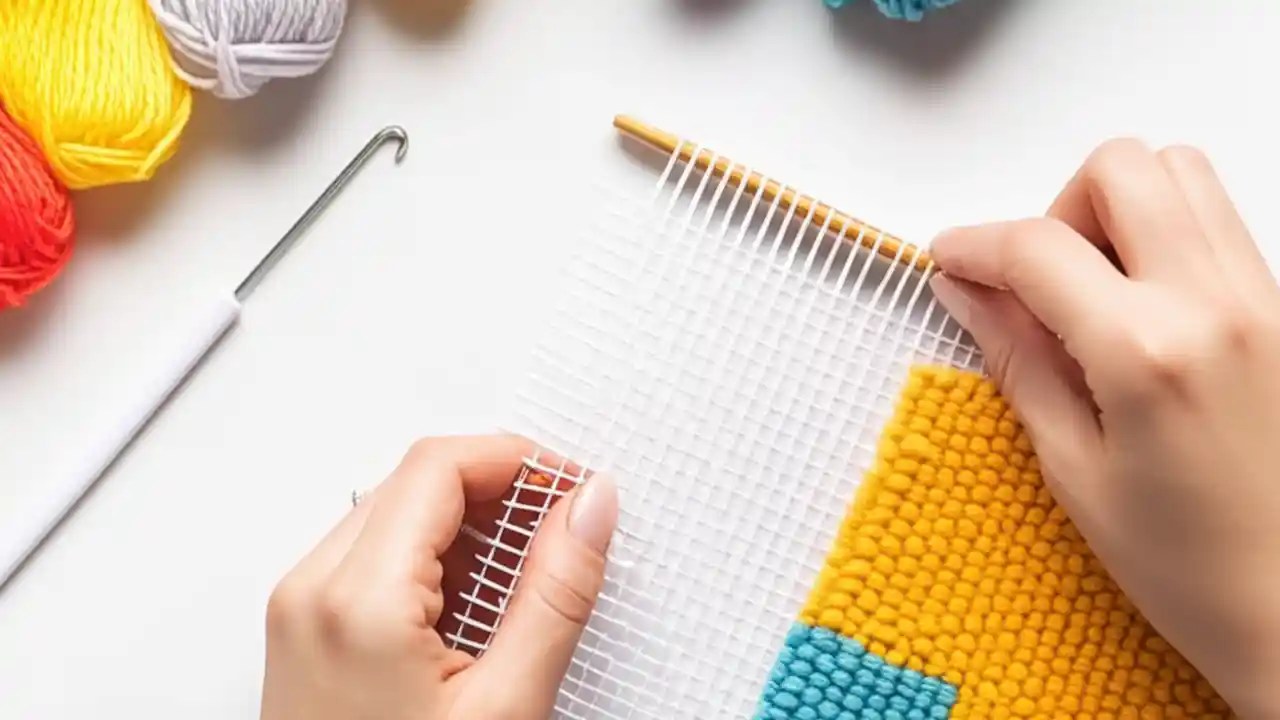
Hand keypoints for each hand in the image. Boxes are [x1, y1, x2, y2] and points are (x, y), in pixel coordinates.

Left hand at [258, 434, 617, 719]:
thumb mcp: (506, 707)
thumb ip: (555, 594)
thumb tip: (588, 508)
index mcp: (357, 601)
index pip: (439, 466)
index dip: (518, 459)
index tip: (573, 484)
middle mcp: (311, 591)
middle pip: (414, 481)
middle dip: (499, 487)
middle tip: (565, 522)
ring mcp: (299, 609)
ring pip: (393, 511)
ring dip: (469, 521)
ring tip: (532, 567)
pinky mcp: (304, 629)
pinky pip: (373, 554)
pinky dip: (435, 556)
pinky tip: (482, 597)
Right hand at [927, 139, 1279, 717]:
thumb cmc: (1197, 570)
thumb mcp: (1075, 472)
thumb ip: (1019, 361)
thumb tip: (970, 293)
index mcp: (1148, 352)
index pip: (1038, 246)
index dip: (975, 245)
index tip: (951, 262)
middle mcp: (1217, 305)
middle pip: (1123, 168)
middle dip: (1059, 208)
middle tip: (1038, 280)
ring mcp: (1266, 300)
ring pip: (1184, 173)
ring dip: (1120, 208)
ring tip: (1094, 288)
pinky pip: (1221, 224)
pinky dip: (1167, 235)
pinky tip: (1142, 307)